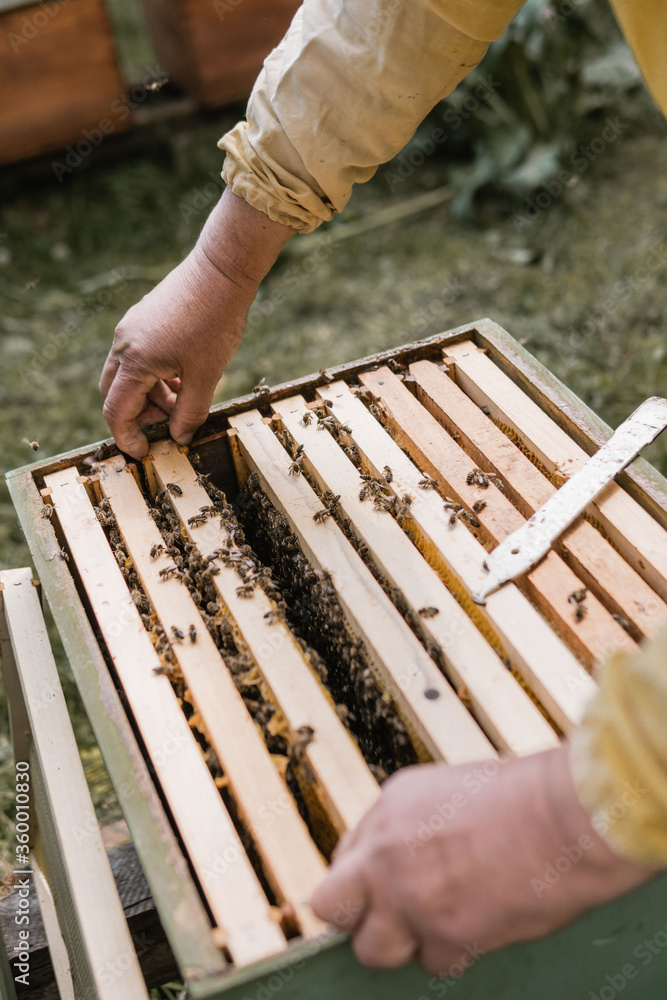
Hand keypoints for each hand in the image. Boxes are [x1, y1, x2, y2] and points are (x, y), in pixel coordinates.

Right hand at [100, 189, 294, 457]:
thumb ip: (190, 411)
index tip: (143, 453)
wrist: (222, 269)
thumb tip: (179, 437)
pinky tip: (184, 377)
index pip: (116, 412)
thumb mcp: (207, 375)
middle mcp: (125, 344)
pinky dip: (156, 375)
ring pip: (129, 375)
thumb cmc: (215, 321)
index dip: (128, 438)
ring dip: (151, 395)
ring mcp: (133, 328)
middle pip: (116, 393)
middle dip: (139, 415)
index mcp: (134, 362)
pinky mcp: (145, 318)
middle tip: (169, 425)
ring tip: (184, 400)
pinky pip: (141, 356)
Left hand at [311, 746, 655, 975]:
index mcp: (388, 808)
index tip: (384, 892)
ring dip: (404, 945)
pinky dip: (457, 954)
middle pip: (330, 906)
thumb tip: (400, 861)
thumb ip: (411, 827)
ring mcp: (408, 895)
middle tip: (391, 920)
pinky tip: (483, 925)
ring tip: (440, 926)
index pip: (346, 858)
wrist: (562, 817)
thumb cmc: (523, 798)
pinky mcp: (441, 933)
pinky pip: (434, 963)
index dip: (366, 881)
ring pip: (373, 950)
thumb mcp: (448, 792)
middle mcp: (384, 852)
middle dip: (356, 919)